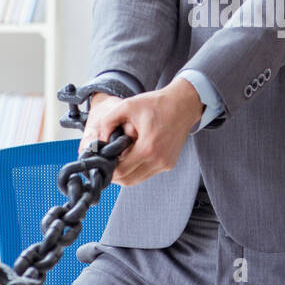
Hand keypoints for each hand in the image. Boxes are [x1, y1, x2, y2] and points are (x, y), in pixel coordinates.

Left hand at [82, 79, 204, 186]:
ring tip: (118, 159)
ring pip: (138, 180)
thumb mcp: (128, 106)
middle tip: (107, 162)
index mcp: (148, 148)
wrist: (183, 104)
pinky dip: (137, 169)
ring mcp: (165, 164)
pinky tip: (132, 156)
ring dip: (126, 173)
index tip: (102, 160)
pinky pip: (148, 173)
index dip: (108, 169)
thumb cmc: (157, 104)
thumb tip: (100, 140)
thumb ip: (108, 122)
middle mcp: (158, 160)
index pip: (121, 172)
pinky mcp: (169, 164)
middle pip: (128, 181)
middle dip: (115, 174)